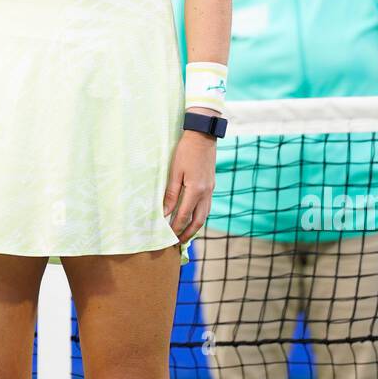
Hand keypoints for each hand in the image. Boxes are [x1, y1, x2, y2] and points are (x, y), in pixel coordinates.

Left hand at [162, 116, 217, 243]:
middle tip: (177, 242)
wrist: (203, 136)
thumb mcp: (174, 172)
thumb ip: (171, 194)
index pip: (184, 216)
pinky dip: (199, 216)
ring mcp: (210, 190)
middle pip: (198, 221)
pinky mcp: (211, 185)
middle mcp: (206, 193)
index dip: (176, 228)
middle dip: (188, 233)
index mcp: (196, 190)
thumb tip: (165, 212)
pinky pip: (206, 207)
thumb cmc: (185, 151)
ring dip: (195, 227)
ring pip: (204, 215)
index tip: (168, 237)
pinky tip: (192, 217)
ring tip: (185, 234)